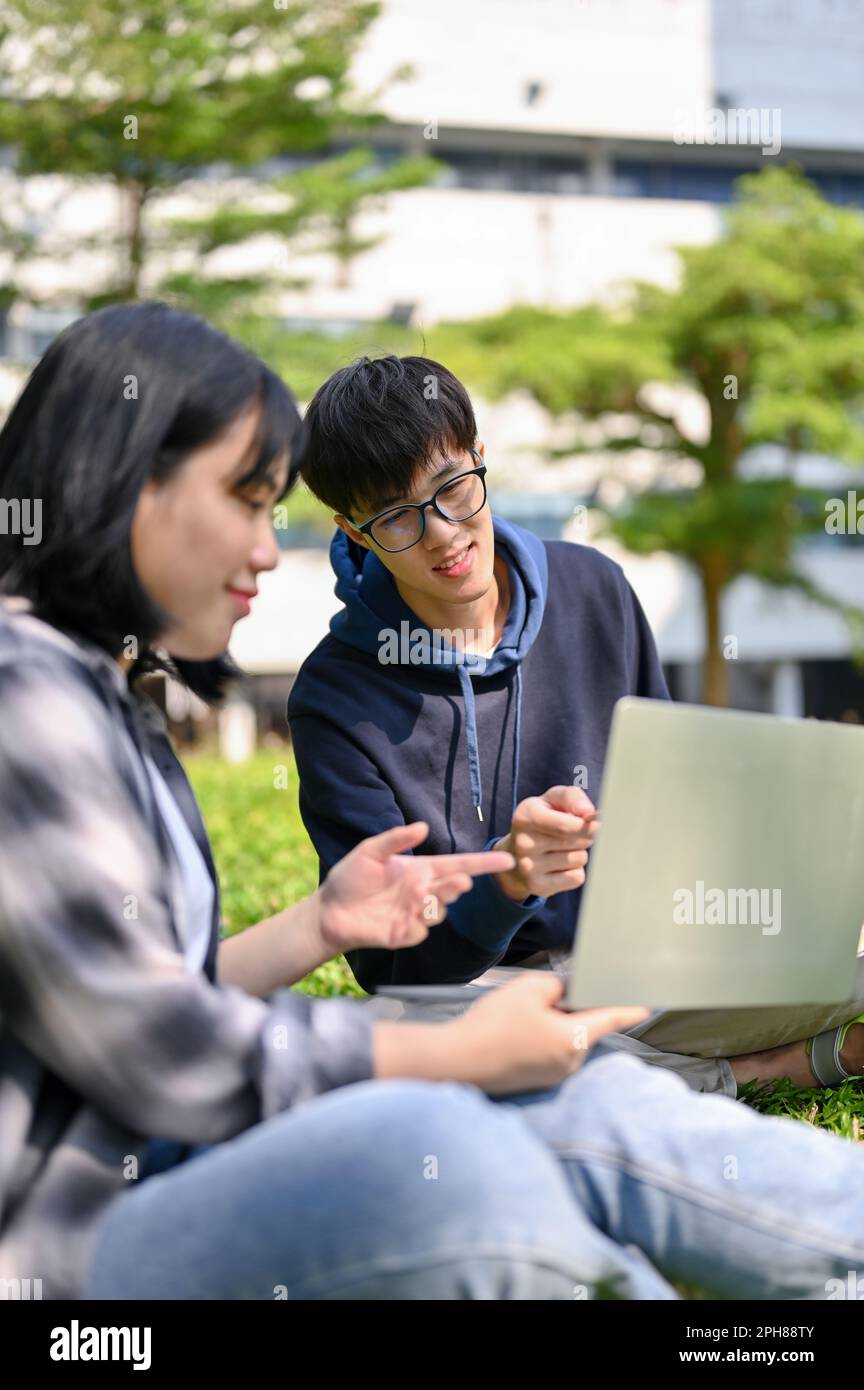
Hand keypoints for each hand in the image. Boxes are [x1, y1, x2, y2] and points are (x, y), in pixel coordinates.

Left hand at [318, 821, 515, 953]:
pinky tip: (401, 919)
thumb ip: (396, 839)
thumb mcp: (370, 851)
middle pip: (453, 889)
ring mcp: (415, 914)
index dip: (483, 863)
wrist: (328, 911)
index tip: (506, 859)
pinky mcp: (404, 934)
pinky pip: (420, 931)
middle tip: (459, 881)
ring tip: (422, 897)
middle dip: (458, 886)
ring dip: (437, 904)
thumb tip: (422, 827)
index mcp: (421, 870)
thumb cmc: (350, 878)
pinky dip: (416, 925)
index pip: (459, 865)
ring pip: (440, 911)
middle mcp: (423, 892)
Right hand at [444, 973, 647, 1094]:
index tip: (649, 1005)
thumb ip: (559, 986)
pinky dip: (542, 1037)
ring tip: (522, 1014)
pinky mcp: (539, 1079)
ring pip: (566, 1039)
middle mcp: (571, 1061)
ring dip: (555, 1023)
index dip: (631, 1009)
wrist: (459, 1061)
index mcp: (574, 1038)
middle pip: (585, 1026)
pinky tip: (517, 1030)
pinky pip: (551, 1052)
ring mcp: (555, 1074)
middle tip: (545, 995)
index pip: (612, 1019)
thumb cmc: (494, 1024)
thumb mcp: (529, 989)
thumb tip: (568, 992)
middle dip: (573, 1008)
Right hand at [493, 785, 599, 901]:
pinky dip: (575, 870)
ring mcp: (529, 868)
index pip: (566, 825)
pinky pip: (577, 877)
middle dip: (584, 835)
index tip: (593, 821)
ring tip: (561, 849)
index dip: (587, 824)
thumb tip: (589, 812)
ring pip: (580, 858)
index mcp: (525, 817)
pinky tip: (559, 865)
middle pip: (578, 841)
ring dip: (579, 852)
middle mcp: (523, 844)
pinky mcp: (538, 887)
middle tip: (569, 833)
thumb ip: (572, 797)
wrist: (514, 854)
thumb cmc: (542, 820)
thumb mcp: (552, 800)